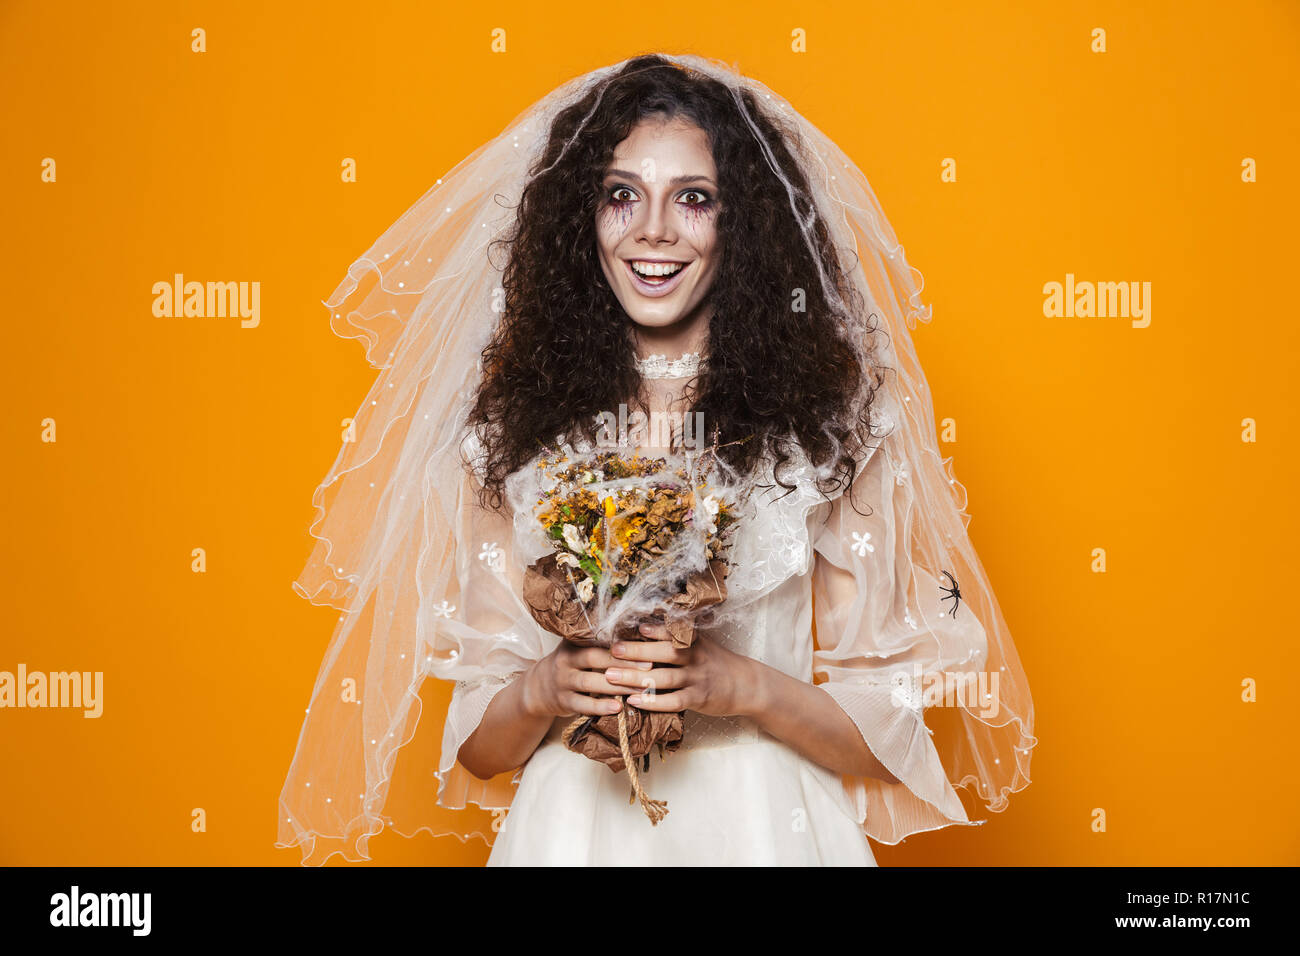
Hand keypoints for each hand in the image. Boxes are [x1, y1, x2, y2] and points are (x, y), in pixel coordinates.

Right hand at [520, 642, 646, 718]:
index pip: (598, 638)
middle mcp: (565, 658)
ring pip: (590, 682)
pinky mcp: (563, 701)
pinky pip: (583, 704)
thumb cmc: (572, 664)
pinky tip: (618, 707)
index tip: (644, 644)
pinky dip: (601, 706)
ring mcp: (563, 680)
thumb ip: (600, 641)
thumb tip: (639, 633)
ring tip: (640, 689)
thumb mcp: (579, 647)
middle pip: (595, 657)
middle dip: (623, 662)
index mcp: (573, 641)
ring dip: (617, 686)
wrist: (539, 688)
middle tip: (649, 667)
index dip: (621, 642)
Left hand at [603, 620, 758, 717]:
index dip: (647, 631)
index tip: (625, 629)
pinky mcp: (698, 699)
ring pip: (662, 677)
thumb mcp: (701, 644)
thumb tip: (642, 629)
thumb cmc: (716, 663)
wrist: (746, 685)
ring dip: (635, 677)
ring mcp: (696, 678)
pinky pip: (672, 701)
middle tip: (611, 652)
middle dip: (635, 651)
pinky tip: (633, 700)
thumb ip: (676, 637)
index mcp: (693, 640)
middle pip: (662, 652)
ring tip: (611, 676)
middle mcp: (694, 656)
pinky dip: (652, 701)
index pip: (668, 632)